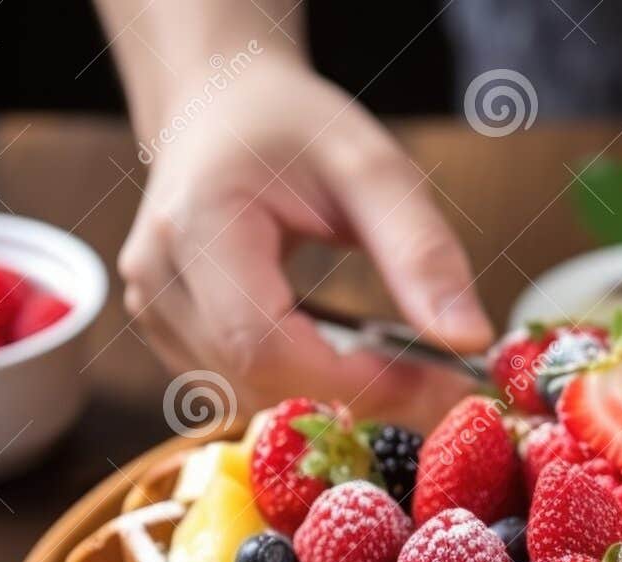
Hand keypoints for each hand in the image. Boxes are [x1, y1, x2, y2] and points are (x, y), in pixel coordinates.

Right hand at [118, 57, 492, 406]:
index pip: (265, 346)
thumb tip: (469, 340)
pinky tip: (344, 355)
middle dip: (357, 395)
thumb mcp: (372, 168)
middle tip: (438, 383)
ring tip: (398, 362)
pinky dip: (303, 385)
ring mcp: (151, 309)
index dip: (354, 381)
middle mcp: (157, 278)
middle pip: (257, 382)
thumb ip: (422, 252)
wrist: (218, 104)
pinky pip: (240, 386)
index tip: (438, 381)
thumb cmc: (292, 127)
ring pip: (250, 397)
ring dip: (333, 396)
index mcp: (196, 226)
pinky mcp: (165, 331)